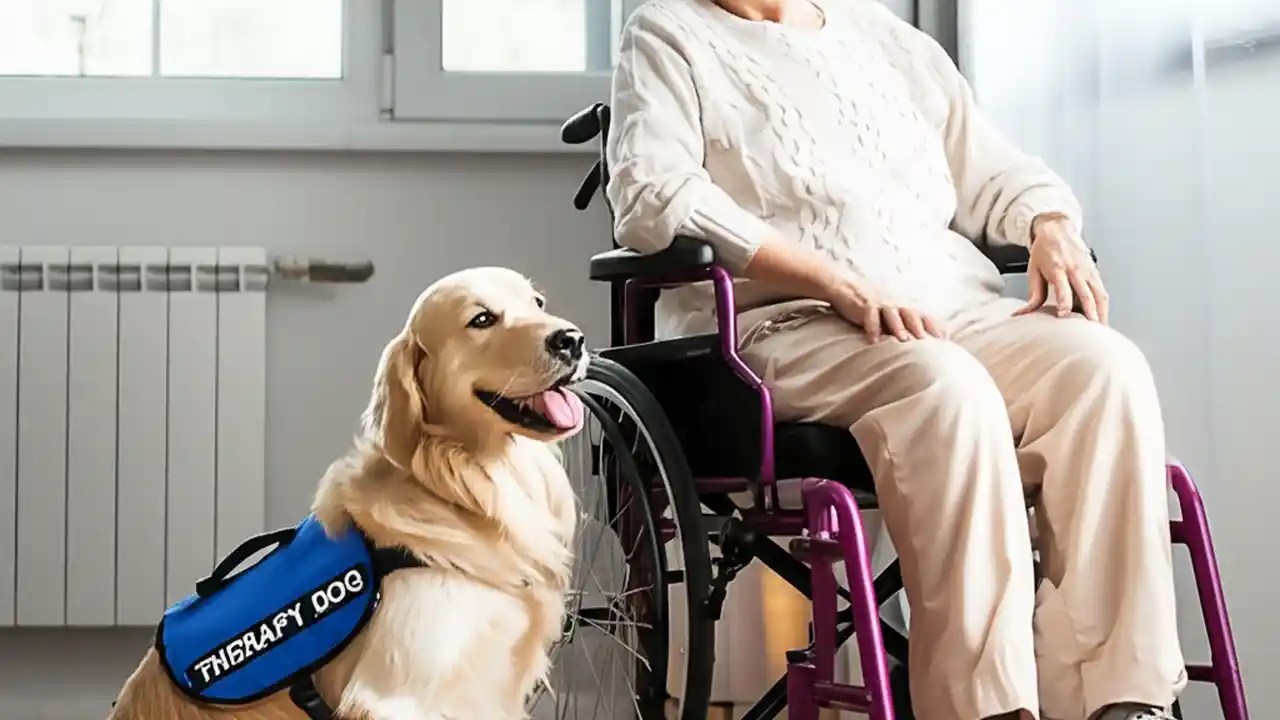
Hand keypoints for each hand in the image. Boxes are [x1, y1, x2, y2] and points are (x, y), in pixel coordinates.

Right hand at [828, 278, 943, 342]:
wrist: (847, 288)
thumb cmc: (871, 305)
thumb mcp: (890, 312)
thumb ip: (902, 324)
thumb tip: (917, 342)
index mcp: (903, 307)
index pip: (923, 316)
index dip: (934, 327)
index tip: (945, 340)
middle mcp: (895, 304)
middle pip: (910, 315)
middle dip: (919, 328)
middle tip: (927, 342)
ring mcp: (880, 304)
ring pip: (892, 315)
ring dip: (898, 327)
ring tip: (903, 340)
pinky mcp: (864, 306)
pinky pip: (870, 317)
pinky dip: (872, 328)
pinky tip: (873, 341)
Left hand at [1016, 214, 1108, 323]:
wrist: (1057, 230)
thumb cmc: (1044, 251)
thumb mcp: (1033, 271)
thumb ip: (1033, 295)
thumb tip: (1023, 314)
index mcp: (1058, 268)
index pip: (1063, 288)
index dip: (1064, 302)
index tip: (1063, 316)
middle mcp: (1075, 269)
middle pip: (1086, 293)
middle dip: (1089, 312)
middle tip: (1090, 330)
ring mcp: (1088, 271)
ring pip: (1099, 294)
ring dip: (1101, 313)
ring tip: (1100, 330)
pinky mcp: (1095, 273)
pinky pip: (1102, 292)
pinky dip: (1103, 307)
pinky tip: (1101, 318)